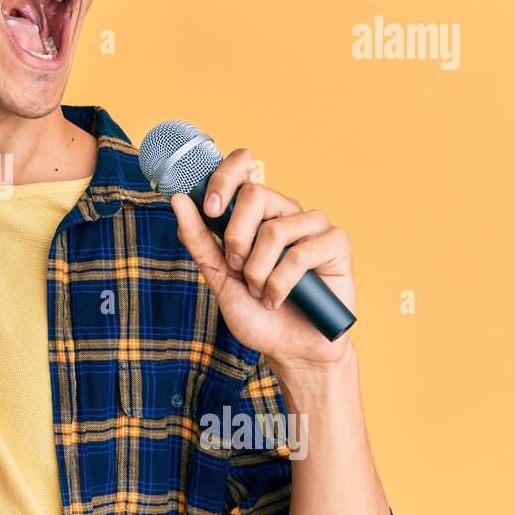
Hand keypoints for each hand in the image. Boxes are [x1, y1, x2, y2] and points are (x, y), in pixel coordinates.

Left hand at [169, 147, 356, 374]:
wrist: (289, 348)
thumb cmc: (255, 312)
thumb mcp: (218, 275)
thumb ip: (199, 239)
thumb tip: (179, 199)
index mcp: (256, 212)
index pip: (244, 166)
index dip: (224, 177)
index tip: (210, 210)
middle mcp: (285, 211)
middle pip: (254, 194)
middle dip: (236, 239)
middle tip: (237, 269)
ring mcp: (312, 224)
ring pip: (274, 229)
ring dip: (258, 271)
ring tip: (260, 292)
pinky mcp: (336, 242)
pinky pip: (300, 254)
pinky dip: (281, 284)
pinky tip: (278, 299)